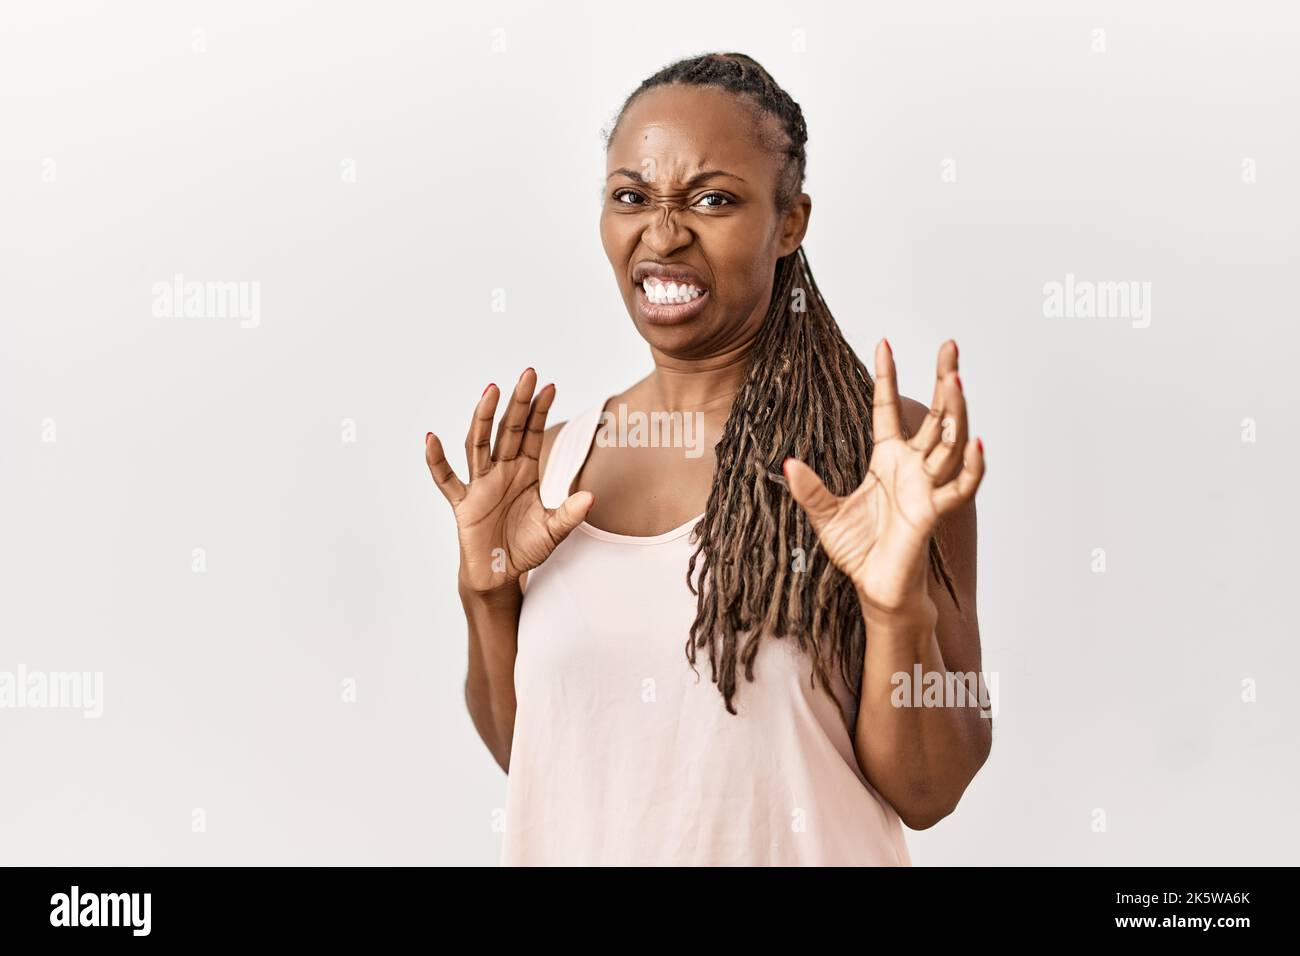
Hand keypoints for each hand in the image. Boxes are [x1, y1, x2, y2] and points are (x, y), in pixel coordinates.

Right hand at [425, 368, 593, 595]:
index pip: (532, 435)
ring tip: (490, 391)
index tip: (550, 386)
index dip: (540, 411)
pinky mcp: (463, 504)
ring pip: (479, 445)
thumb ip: (569, 515)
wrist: (500, 574)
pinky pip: (446, 479)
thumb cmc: (525, 548)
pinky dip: (437, 460)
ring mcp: (480, 485)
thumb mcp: (553, 531)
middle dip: (518, 403)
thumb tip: (590, 497)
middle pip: (508, 430)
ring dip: (484, 418)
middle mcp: (502, 471)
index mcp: (525, 472)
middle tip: (527, 374)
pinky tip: (431, 439)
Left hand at [785, 339, 984, 622]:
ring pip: (949, 442)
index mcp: (887, 461)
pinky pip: (959, 488)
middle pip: (934, 416)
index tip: (884, 343)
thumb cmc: (858, 551)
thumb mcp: (824, 515)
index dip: (887, 377)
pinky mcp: (932, 513)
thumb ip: (810, 490)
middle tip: (950, 345)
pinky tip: (975, 442)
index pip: (888, 410)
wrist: (875, 589)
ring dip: (955, 412)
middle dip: (944, 380)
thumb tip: (788, 463)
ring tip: (956, 380)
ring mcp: (926, 488)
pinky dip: (971, 467)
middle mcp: (912, 468)